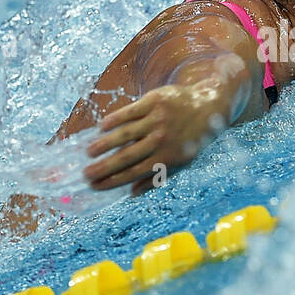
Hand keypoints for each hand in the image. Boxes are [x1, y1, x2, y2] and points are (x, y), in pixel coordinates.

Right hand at [81, 83, 227, 190]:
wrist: (210, 104)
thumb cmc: (193, 137)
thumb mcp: (182, 161)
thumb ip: (157, 177)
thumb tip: (131, 193)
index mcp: (167, 158)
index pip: (134, 173)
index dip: (113, 180)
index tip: (95, 186)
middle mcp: (161, 140)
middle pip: (126, 156)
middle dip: (104, 167)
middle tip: (85, 174)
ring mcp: (157, 119)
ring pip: (125, 134)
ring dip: (104, 143)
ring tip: (88, 152)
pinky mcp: (154, 101)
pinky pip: (130, 112)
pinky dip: (115, 120)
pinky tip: (101, 127)